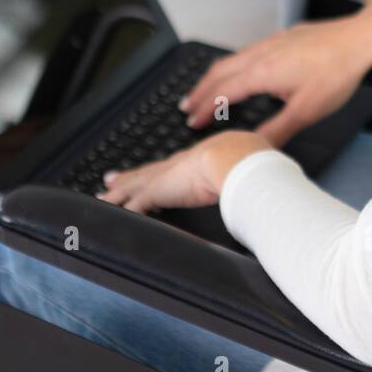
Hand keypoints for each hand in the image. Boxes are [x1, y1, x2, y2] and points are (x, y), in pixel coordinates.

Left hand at [96, 131, 272, 214]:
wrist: (239, 160)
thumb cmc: (251, 162)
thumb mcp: (250, 169)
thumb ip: (250, 181)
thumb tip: (266, 188)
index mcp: (200, 160)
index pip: (174, 166)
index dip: (162, 171)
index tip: (152, 173)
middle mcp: (179, 165)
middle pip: (149, 172)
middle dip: (130, 176)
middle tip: (112, 178)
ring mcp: (168, 177)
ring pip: (135, 184)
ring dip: (119, 190)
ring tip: (104, 192)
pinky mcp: (159, 190)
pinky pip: (134, 203)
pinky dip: (122, 208)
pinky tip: (111, 211)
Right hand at [179, 17, 371, 146]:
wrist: (361, 39)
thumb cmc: (337, 72)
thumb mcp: (307, 111)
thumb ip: (277, 130)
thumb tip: (254, 146)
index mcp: (262, 72)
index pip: (222, 93)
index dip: (204, 109)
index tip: (191, 121)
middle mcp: (261, 53)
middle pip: (219, 72)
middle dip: (200, 90)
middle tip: (186, 105)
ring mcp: (271, 42)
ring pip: (232, 58)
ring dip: (214, 76)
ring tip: (206, 88)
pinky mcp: (283, 37)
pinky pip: (247, 50)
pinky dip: (233, 64)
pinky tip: (242, 69)